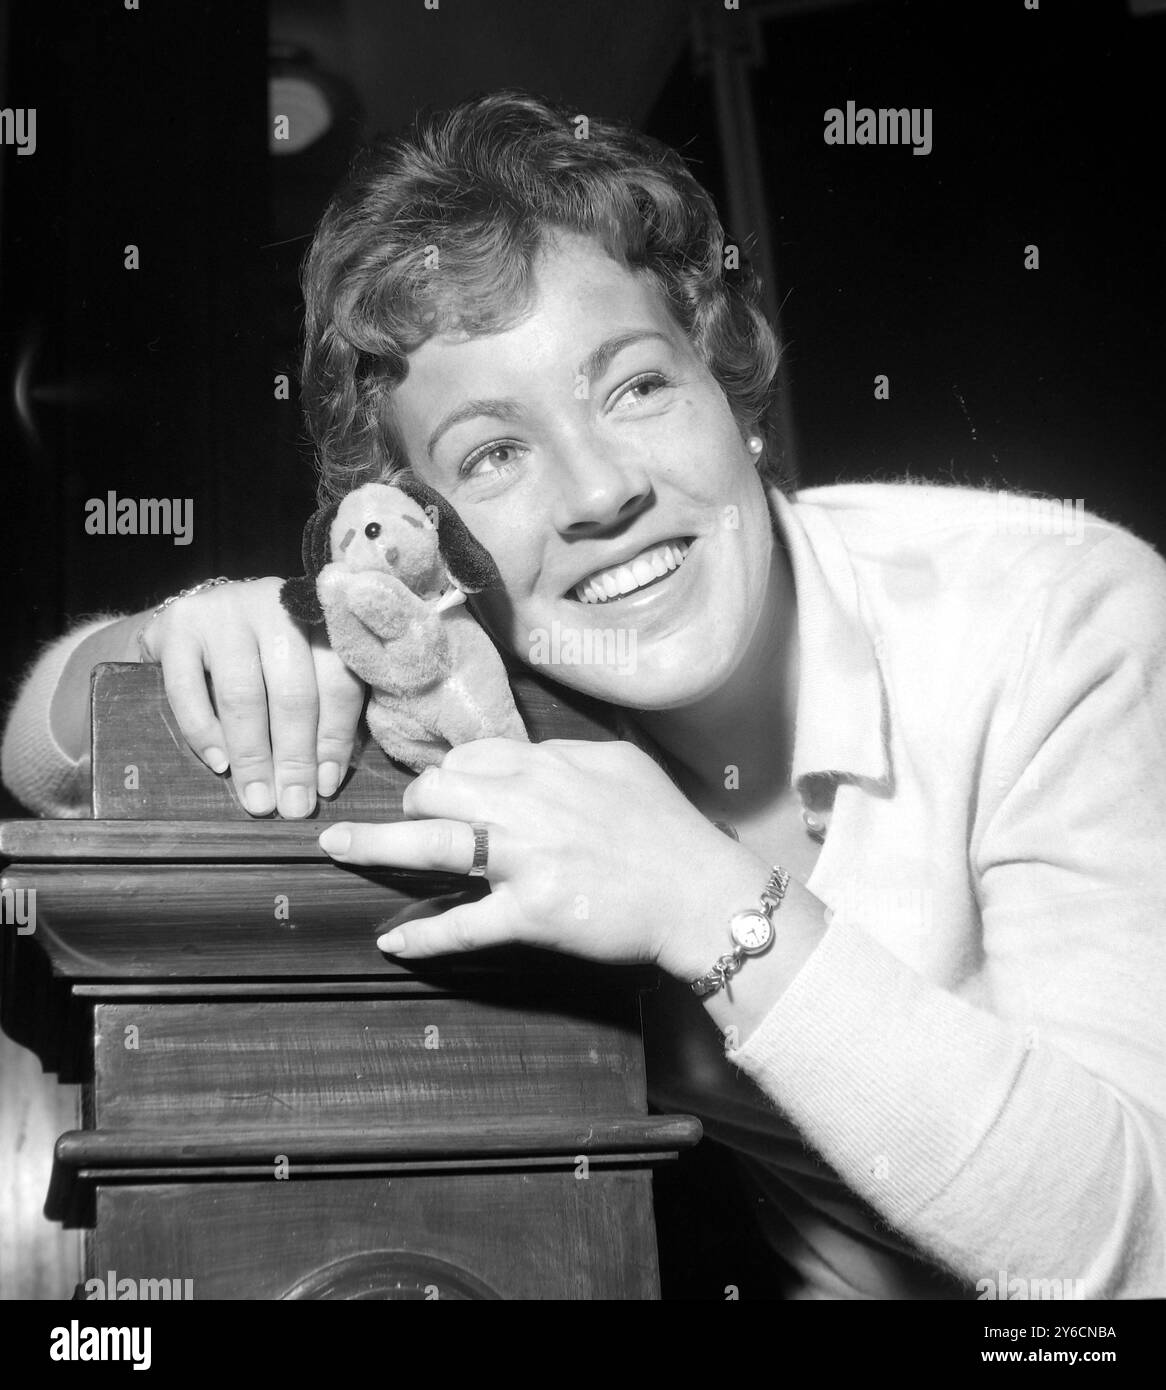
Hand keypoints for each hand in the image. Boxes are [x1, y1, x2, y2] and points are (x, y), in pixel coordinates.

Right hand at [139, 578, 365, 816]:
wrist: (193, 618)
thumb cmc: (259, 656)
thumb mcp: (299, 665)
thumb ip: (320, 705)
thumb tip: (328, 778)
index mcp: (319, 617)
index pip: (337, 681)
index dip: (335, 737)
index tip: (329, 785)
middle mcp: (275, 606)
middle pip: (292, 691)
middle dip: (295, 757)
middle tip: (294, 805)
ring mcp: (224, 611)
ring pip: (243, 694)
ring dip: (253, 755)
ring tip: (258, 798)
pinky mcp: (178, 625)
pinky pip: (188, 689)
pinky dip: (204, 733)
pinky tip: (219, 765)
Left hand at [317, 737, 771, 977]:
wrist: (700, 894)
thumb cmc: (669, 829)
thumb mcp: (622, 765)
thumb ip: (568, 756)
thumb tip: (528, 758)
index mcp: (549, 766)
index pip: (472, 756)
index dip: (450, 774)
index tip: (446, 790)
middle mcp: (529, 805)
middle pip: (439, 789)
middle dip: (414, 802)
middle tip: (413, 821)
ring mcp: (525, 861)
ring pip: (433, 844)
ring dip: (374, 845)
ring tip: (334, 846)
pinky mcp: (531, 914)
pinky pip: (463, 924)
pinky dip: (423, 935)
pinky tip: (392, 940)